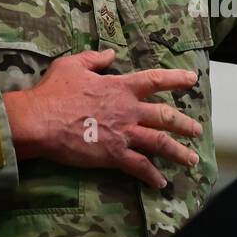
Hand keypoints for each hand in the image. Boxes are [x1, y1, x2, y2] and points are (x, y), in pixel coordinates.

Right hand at [3, 48, 202, 188]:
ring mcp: (123, 133)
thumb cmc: (53, 91)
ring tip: (192, 159)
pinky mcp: (113, 155)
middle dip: (184, 124)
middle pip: (165, 116)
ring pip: (160, 143)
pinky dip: (151, 175)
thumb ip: (94, 59)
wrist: (39, 121)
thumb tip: (111, 53)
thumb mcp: (72, 65)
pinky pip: (139, 166)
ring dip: (179, 152)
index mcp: (120, 87)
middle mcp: (128, 110)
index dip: (176, 79)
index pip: (155, 80)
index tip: (192, 80)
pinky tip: (161, 182)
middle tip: (197, 129)